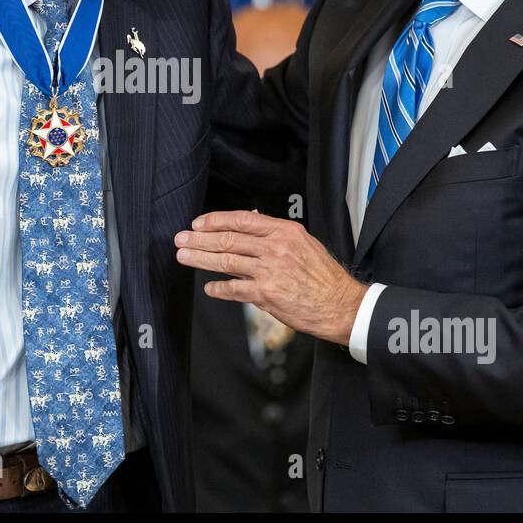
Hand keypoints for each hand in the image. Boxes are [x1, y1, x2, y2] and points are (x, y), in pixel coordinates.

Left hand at [175, 210, 364, 344]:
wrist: (340, 304)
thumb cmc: (324, 276)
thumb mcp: (303, 243)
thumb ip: (275, 232)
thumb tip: (252, 218)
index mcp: (284, 232)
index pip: (242, 219)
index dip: (216, 220)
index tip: (199, 224)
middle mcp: (275, 248)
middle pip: (229, 239)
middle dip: (200, 239)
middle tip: (182, 239)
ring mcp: (270, 271)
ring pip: (227, 261)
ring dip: (201, 259)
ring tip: (185, 257)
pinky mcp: (267, 295)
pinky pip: (235, 289)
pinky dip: (219, 288)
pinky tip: (209, 287)